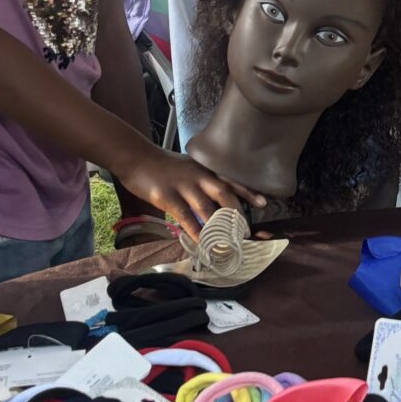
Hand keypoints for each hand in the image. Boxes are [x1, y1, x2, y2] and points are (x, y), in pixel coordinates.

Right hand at [117, 147, 265, 241]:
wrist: (137, 158)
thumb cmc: (165, 166)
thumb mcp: (189, 168)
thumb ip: (203, 181)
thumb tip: (217, 203)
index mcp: (205, 169)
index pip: (231, 179)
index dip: (247, 192)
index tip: (263, 204)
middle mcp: (198, 176)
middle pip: (223, 193)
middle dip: (237, 213)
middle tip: (246, 232)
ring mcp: (183, 185)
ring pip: (205, 207)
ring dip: (218, 226)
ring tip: (228, 243)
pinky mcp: (166, 196)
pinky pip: (184, 215)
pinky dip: (194, 229)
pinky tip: (201, 242)